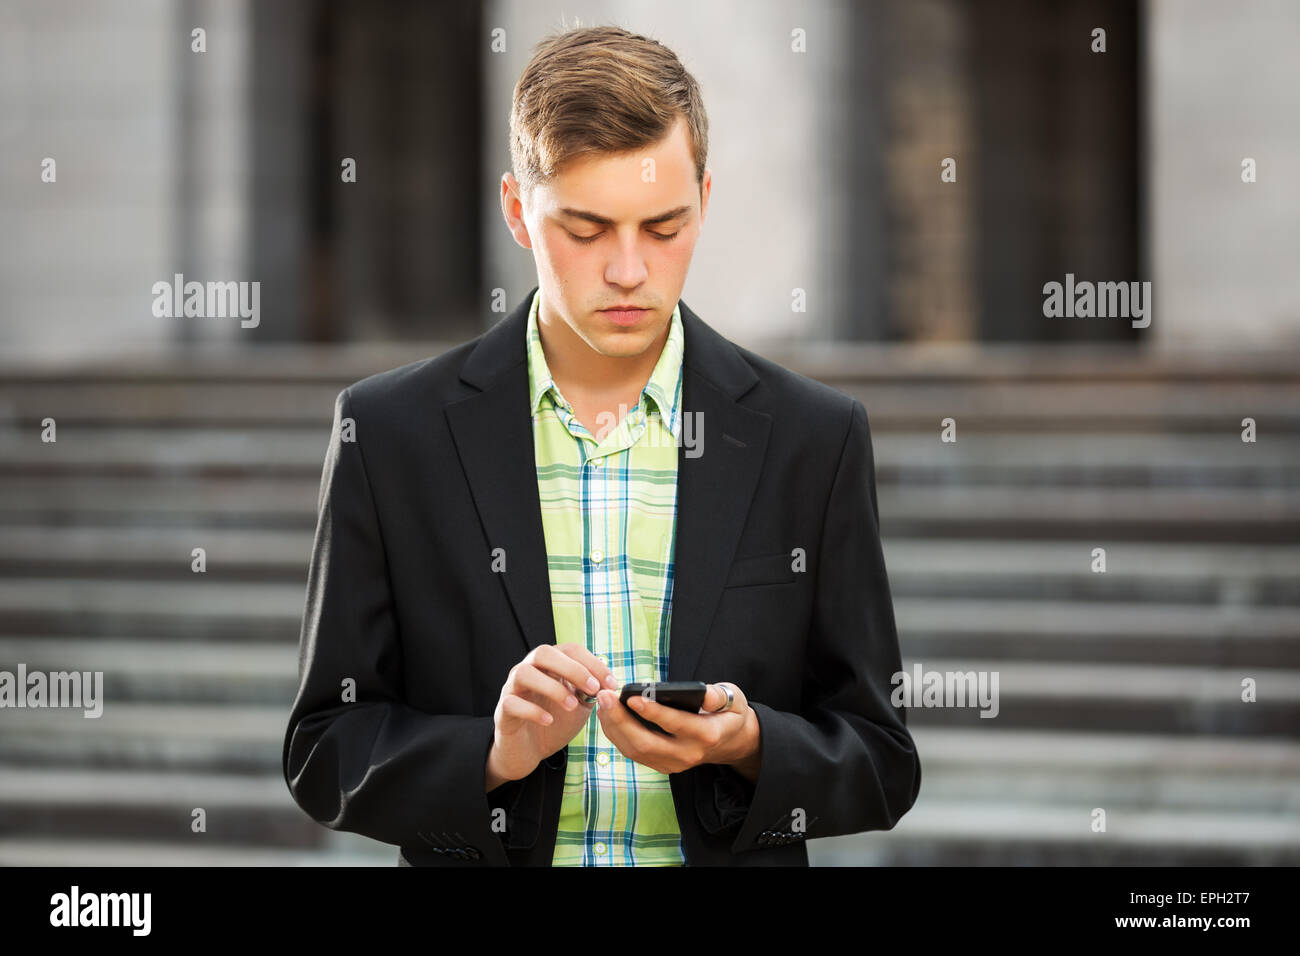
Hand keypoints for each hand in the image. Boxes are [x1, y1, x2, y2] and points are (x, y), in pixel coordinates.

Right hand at [488, 643, 619, 788]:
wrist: (528, 751)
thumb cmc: (554, 722)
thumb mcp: (579, 705)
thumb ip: (591, 692)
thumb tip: (609, 685)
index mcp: (549, 665)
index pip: (570, 650)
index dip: (593, 663)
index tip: (611, 684)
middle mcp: (528, 670)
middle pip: (544, 652)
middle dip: (572, 668)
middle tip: (593, 688)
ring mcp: (512, 689)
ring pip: (524, 673)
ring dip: (552, 687)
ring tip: (572, 705)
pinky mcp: (503, 711)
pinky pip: (512, 703)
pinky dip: (532, 710)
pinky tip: (549, 720)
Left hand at [594, 682, 760, 779]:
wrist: (729, 742)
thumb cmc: (728, 714)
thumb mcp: (733, 700)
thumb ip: (718, 696)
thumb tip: (705, 693)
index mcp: (706, 735)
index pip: (676, 724)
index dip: (653, 712)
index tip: (632, 698)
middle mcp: (688, 754)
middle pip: (646, 743)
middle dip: (621, 720)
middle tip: (604, 697)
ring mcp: (673, 763)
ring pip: (635, 750)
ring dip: (614, 727)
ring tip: (602, 702)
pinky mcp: (661, 765)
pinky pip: (633, 753)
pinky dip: (617, 734)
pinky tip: (608, 715)